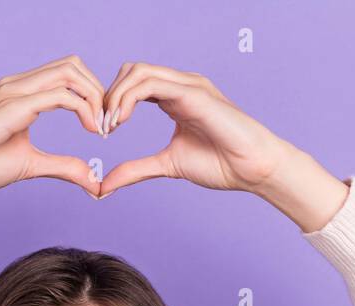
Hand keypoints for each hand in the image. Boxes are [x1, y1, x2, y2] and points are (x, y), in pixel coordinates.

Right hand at [0, 55, 106, 223]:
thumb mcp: (31, 165)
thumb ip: (62, 167)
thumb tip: (91, 178)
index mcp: (21, 94)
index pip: (67, 75)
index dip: (91, 95)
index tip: (100, 127)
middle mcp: (19, 85)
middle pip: (73, 65)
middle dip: (99, 91)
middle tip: (106, 124)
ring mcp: (15, 91)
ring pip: (70, 72)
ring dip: (95, 97)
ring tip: (100, 127)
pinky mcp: (14, 106)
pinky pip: (60, 95)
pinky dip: (84, 109)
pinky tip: (90, 130)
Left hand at [96, 62, 294, 197]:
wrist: (252, 168)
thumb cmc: (220, 164)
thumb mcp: (167, 165)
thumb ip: (135, 170)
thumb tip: (104, 185)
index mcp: (174, 98)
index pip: (133, 84)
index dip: (112, 103)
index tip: (103, 131)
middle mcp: (180, 85)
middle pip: (130, 71)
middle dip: (109, 96)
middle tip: (102, 127)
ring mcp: (187, 85)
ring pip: (137, 72)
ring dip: (115, 97)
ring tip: (110, 125)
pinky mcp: (193, 93)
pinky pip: (151, 84)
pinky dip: (128, 99)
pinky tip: (121, 122)